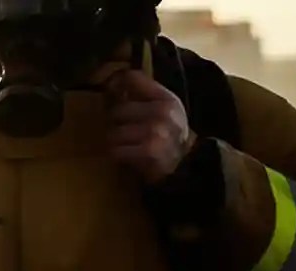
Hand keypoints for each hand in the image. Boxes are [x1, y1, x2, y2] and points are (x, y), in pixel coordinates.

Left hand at [105, 69, 196, 183]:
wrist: (186, 166)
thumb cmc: (171, 136)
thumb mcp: (167, 109)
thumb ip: (145, 94)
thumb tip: (114, 82)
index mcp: (166, 98)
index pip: (133, 78)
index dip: (116, 83)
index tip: (110, 90)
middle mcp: (161, 112)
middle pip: (117, 110)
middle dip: (114, 122)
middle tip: (120, 128)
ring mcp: (154, 131)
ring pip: (113, 132)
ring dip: (115, 141)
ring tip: (125, 144)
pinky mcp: (147, 151)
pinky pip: (116, 150)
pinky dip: (117, 154)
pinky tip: (126, 155)